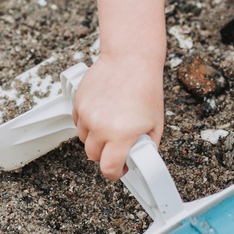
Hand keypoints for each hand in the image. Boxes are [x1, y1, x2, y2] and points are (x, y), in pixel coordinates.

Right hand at [71, 55, 164, 179]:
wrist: (129, 60)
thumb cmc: (145, 88)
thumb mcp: (156, 123)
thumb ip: (145, 145)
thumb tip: (138, 159)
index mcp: (121, 135)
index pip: (108, 168)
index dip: (115, 173)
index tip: (120, 169)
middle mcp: (100, 126)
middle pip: (93, 155)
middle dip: (105, 155)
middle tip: (117, 145)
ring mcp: (86, 113)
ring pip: (84, 139)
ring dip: (95, 138)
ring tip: (110, 124)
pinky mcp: (78, 101)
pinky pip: (78, 122)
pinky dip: (87, 123)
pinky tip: (101, 112)